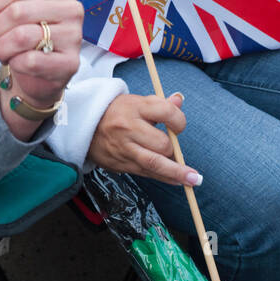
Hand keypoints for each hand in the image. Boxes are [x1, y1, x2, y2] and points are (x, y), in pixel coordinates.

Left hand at [0, 0, 80, 135]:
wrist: (38, 77)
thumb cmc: (27, 33)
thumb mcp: (16, 0)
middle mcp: (73, 10)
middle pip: (15, 13)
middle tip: (1, 39)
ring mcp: (75, 38)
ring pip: (20, 38)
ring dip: (2, 49)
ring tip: (8, 52)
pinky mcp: (70, 65)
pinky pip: (29, 61)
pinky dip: (15, 64)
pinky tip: (21, 64)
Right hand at [87, 92, 201, 185]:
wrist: (86, 127)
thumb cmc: (118, 113)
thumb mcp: (136, 102)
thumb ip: (160, 104)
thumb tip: (179, 100)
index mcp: (134, 107)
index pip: (165, 112)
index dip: (179, 121)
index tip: (180, 126)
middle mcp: (129, 128)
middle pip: (161, 144)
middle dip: (174, 150)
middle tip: (178, 152)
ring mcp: (124, 148)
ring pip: (154, 163)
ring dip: (177, 173)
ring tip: (194, 179)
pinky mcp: (121, 164)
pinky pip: (146, 173)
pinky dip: (164, 178)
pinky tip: (177, 180)